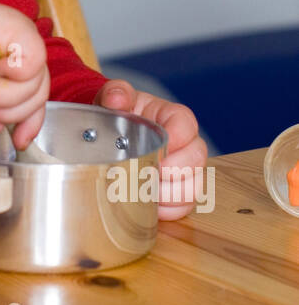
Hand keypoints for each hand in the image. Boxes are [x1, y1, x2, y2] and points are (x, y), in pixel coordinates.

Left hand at [94, 79, 207, 219]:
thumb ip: (115, 94)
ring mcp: (183, 169)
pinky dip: (169, 210)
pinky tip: (151, 207)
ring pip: (195, 185)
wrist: (107, 135)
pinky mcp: (176, 191)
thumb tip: (118, 99)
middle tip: (151, 175)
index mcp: (171, 117)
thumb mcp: (112, 100)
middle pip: (197, 158)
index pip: (186, 124)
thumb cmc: (116, 115)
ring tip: (148, 193)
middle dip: (175, 171)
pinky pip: (184, 206)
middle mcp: (183, 144)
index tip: (160, 150)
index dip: (177, 138)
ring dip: (172, 194)